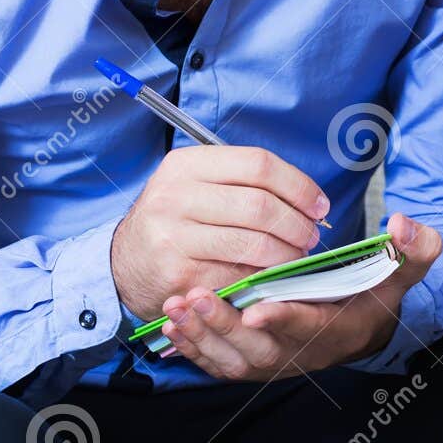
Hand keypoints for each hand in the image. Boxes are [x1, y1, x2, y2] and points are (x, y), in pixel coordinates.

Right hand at [110, 145, 329, 319]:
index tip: (318, 205)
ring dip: (286, 254)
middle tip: (310, 236)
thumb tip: (308, 199)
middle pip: (260, 206)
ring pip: (254, 244)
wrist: (124, 263)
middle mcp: (176, 196)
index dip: (298, 185)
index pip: (258, 164)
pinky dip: (263, 278)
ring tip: (295, 257)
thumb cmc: (174, 220)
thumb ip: (242, 182)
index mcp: (186, 165)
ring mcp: (174, 236)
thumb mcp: (195, 185)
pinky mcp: (179, 274)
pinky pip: (238, 275)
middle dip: (297, 224)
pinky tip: (270, 276)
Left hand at [156, 212, 442, 380]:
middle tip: (197, 298)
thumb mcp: (401, 272)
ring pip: (233, 360)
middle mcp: (302, 355)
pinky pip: (218, 363)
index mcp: (337, 331)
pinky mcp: (251, 362)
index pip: (310, 329)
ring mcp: (273, 362)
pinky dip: (193, 348)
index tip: (260, 308)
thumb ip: (412, 250)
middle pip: (261, 350)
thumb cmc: (376, 294)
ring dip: (202, 337)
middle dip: (227, 327)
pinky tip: (171, 323)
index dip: (286, 320)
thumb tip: (404, 224)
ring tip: (177, 306)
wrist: (359, 326)